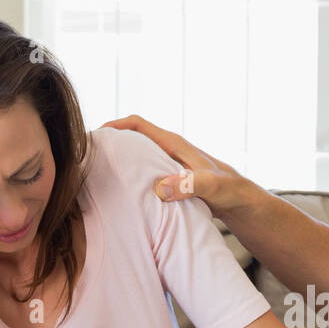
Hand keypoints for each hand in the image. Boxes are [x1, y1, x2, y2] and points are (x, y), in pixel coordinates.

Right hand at [99, 114, 246, 217]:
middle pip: (132, 140)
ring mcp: (168, 167)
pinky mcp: (170, 182)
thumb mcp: (214, 187)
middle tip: (86, 159)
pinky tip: (120, 197)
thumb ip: (191, 184)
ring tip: (96, 178)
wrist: (242, 203)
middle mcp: (168, 151)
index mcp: (174, 144)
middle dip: (109, 144)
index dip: (114, 125)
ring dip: (118, 164)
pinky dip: (130, 182)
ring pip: (136, 159)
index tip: (93, 135)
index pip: (138, 124)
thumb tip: (160, 188)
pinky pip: (144, 177)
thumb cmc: (231, 191)